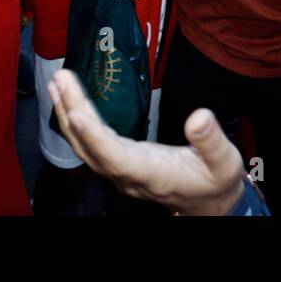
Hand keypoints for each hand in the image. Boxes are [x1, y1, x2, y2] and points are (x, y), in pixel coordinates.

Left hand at [48, 69, 245, 215]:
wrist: (207, 202)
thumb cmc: (215, 181)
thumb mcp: (224, 162)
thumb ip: (211, 140)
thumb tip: (200, 116)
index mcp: (153, 175)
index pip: (117, 157)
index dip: (96, 137)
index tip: (77, 114)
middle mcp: (129, 175)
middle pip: (92, 147)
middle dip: (73, 112)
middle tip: (61, 79)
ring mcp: (119, 172)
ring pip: (84, 146)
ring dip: (68, 114)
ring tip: (56, 84)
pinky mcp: (116, 164)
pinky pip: (88, 144)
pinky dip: (75, 122)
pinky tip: (69, 102)